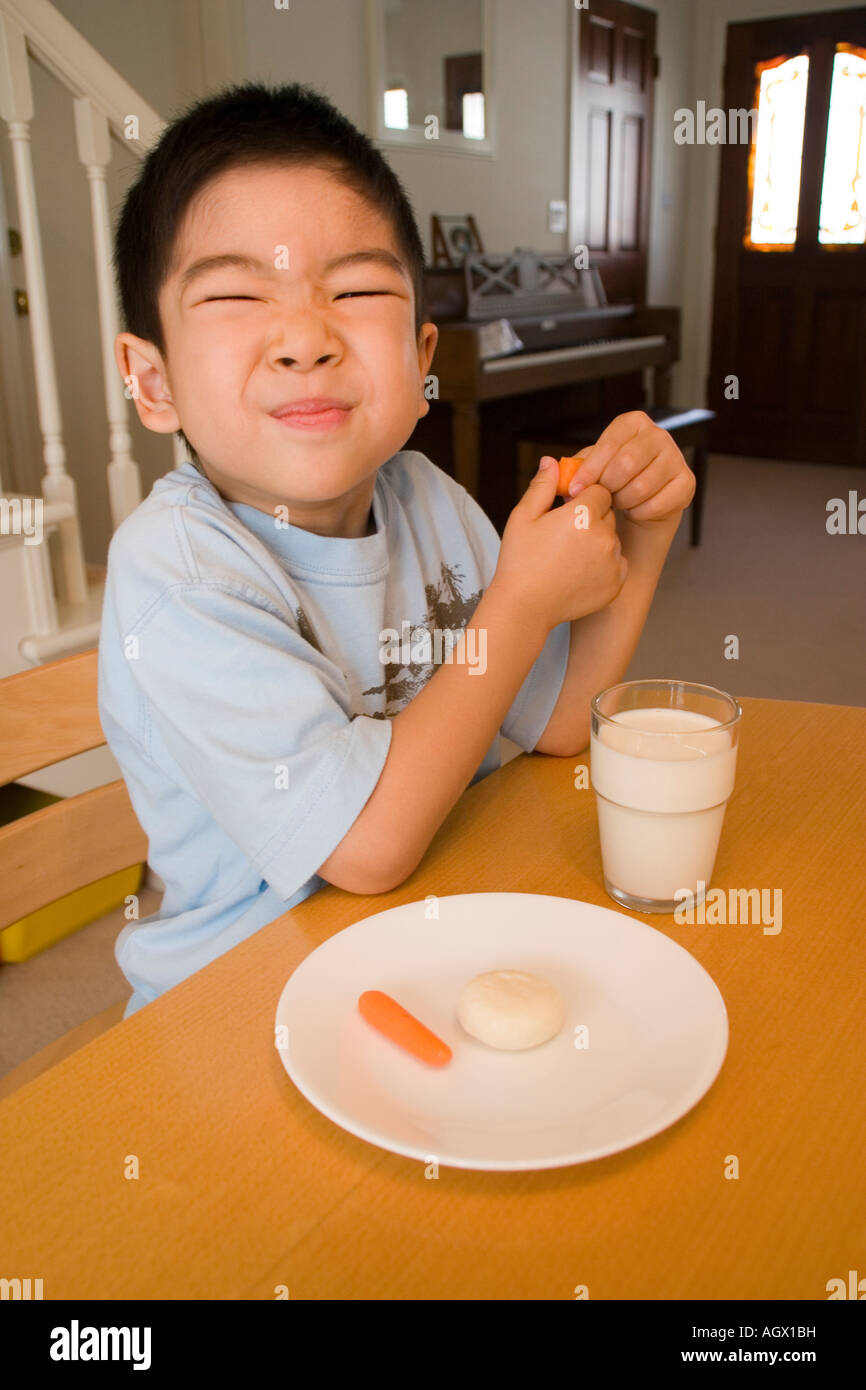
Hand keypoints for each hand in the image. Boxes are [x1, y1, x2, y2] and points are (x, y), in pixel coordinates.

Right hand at [492, 459, 627, 632]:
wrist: (525, 608)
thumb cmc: (519, 561)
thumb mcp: (523, 517)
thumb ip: (543, 486)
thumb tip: (551, 461)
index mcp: (583, 514)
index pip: (600, 491)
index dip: (583, 500)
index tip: (567, 513)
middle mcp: (605, 535)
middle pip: (608, 514)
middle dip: (592, 520)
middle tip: (565, 539)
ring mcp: (613, 561)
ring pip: (613, 539)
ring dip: (599, 543)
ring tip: (569, 559)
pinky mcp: (618, 582)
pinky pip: (618, 563)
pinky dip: (605, 566)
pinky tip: (580, 574)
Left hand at [561, 411, 695, 525]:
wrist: (636, 513)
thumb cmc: (610, 487)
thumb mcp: (588, 472)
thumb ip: (572, 467)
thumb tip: (548, 464)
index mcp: (633, 423)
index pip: (610, 444)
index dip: (590, 470)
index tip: (575, 490)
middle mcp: (659, 435)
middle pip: (627, 463)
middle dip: (608, 487)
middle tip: (602, 498)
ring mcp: (676, 458)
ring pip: (642, 485)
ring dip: (624, 502)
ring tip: (619, 503)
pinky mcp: (687, 483)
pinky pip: (658, 503)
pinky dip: (640, 512)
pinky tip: (635, 511)